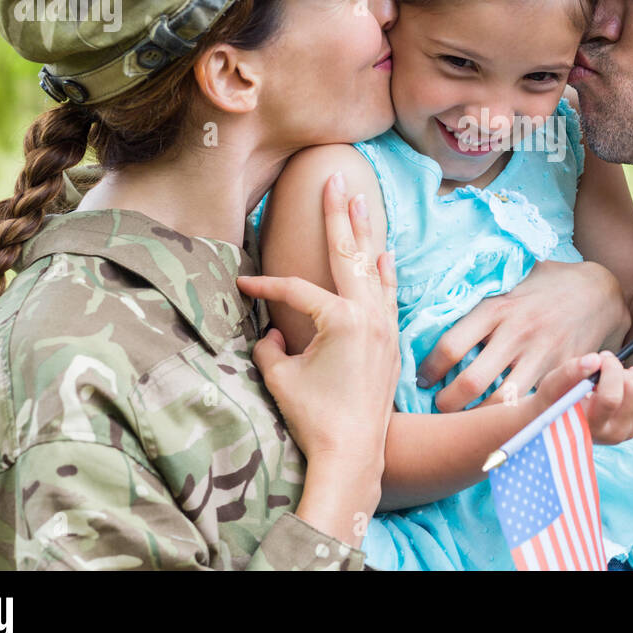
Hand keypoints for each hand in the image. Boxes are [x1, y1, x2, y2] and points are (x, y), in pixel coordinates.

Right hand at [238, 173, 400, 474]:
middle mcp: (368, 315)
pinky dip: (383, 273)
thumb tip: (273, 333)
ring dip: (364, 235)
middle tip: (335, 178)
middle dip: (338, 214)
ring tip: (361, 201)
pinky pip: (387, 295)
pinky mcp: (391, 342)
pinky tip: (384, 254)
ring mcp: (384, 327)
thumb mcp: (281, 378)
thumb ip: (271, 347)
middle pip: (348, 254)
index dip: (265, 284)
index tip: (242, 283)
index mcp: (341, 319)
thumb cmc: (314, 417)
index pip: (295, 289)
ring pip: (373, 269)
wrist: (354, 453)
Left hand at [418, 260, 630, 412]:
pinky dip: (515, 417)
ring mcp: (542, 355)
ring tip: (465, 424)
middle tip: (439, 410)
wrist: (600, 290)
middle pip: (471, 382)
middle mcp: (517, 333)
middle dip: (447, 405)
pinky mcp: (564, 371)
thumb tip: (436, 314)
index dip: (430, 369)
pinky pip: (533, 403)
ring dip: (478, 419)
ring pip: (501, 402)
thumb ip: (482, 303)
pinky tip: (503, 423)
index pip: (451, 346)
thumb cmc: (546, 285)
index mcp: (497, 308)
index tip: (423, 380)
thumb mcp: (510, 282)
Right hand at [529, 351, 632, 445]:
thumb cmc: (556, 401)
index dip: (610, 369)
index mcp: (591, 426)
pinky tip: (629, 381)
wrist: (560, 422)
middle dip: (622, 370)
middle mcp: (615, 433)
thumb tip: (595, 360)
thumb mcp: (553, 385)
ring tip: (615, 377)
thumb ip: (570, 371)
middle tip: (605, 368)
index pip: (612, 397)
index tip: (601, 359)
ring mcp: (632, 431)